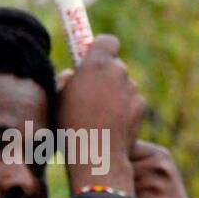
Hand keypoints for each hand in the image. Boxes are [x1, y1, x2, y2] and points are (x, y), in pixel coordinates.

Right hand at [56, 35, 143, 194]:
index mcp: (96, 64)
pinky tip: (108, 127)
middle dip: (104, 77)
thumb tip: (74, 74)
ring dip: (112, 96)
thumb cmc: (69, 126)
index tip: (90, 59)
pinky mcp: (141, 107)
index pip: (107, 41)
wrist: (96, 155)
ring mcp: (132, 90)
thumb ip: (66, 80)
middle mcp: (118, 72)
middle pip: (114, 66)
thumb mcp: (56, 99)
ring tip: (95, 117)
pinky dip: (121, 111)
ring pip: (122, 86)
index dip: (99, 49)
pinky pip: (129, 103)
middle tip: (87, 96)